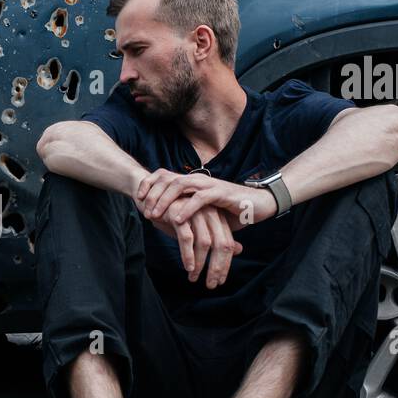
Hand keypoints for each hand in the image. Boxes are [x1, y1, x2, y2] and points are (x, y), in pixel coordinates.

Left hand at [139, 170, 276, 227]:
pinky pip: (200, 198)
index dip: (148, 184)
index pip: (164, 175)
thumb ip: (188, 213)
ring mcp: (210, 185)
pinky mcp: (221, 193)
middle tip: (143, 211)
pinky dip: (187, 208)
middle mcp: (198, 180)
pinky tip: (177, 219)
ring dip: (164, 199)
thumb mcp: (204, 212)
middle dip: (152, 194)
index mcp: (192, 183)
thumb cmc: (231, 210)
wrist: (260, 204)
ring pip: (180, 184)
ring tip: (155, 215)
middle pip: (167, 178)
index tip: (137, 199)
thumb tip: (169, 222)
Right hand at [145, 200, 244, 288]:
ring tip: (193, 278)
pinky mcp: (179, 214)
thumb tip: (238, 250)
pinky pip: (187, 238)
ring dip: (200, 264)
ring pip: (205, 243)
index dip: (225, 264)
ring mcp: (196, 212)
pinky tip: (187, 267)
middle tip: (210, 285)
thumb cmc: (177, 214)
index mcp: (217, 217)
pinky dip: (188, 254)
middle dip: (216, 267)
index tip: (219, 281)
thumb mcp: (198, 228)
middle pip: (221, 244)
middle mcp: (210, 214)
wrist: (153, 197)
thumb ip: (217, 239)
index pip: (227, 244)